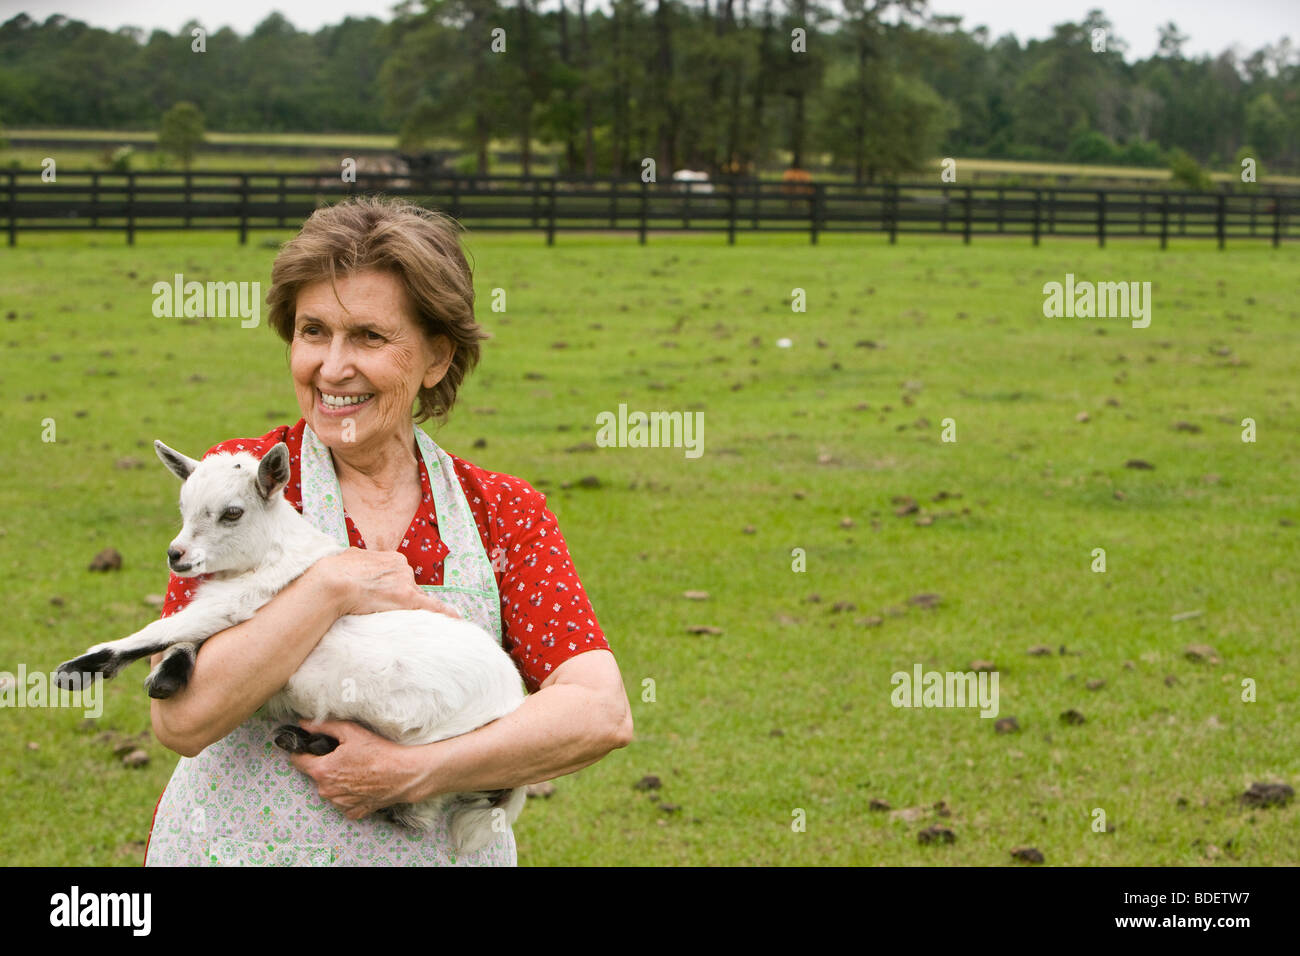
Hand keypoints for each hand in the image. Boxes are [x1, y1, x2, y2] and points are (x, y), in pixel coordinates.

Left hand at [287, 719, 424, 819]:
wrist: (403, 773)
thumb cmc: (378, 751)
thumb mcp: (350, 731)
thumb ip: (323, 726)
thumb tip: (303, 723)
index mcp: (322, 771)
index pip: (298, 761)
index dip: (302, 751)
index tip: (310, 746)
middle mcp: (326, 791)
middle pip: (316, 774)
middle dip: (325, 764)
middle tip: (344, 755)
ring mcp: (340, 803)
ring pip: (330, 789)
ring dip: (337, 780)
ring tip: (356, 769)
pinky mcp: (354, 811)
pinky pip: (344, 802)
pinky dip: (349, 793)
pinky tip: (362, 783)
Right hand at [314, 549, 460, 619]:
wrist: (333, 581)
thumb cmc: (336, 570)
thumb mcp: (351, 557)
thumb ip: (361, 560)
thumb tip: (355, 559)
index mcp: (391, 558)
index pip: (401, 576)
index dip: (394, 588)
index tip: (388, 595)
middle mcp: (402, 568)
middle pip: (409, 587)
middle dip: (399, 598)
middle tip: (381, 607)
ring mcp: (406, 583)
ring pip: (415, 599)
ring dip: (407, 608)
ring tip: (390, 615)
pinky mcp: (407, 599)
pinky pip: (431, 606)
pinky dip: (444, 612)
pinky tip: (456, 619)